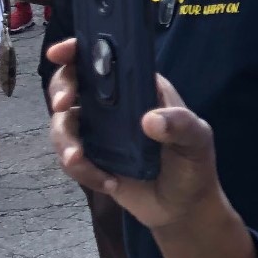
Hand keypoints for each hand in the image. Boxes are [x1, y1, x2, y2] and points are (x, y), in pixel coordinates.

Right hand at [45, 39, 226, 229]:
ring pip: (63, 123)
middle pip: (73, 83)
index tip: (61, 53)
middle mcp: (115, 104)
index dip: (80, 50)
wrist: (182, 208)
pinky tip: (109, 183)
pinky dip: (81, 170)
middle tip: (65, 104)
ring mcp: (99, 131)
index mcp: (140, 88)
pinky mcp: (91, 158)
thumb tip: (149, 120)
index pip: (107, 59)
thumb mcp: (197, 141)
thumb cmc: (194, 164)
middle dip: (61, 89)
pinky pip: (70, 157)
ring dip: (65, 140)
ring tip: (78, 161)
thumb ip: (180, 126)